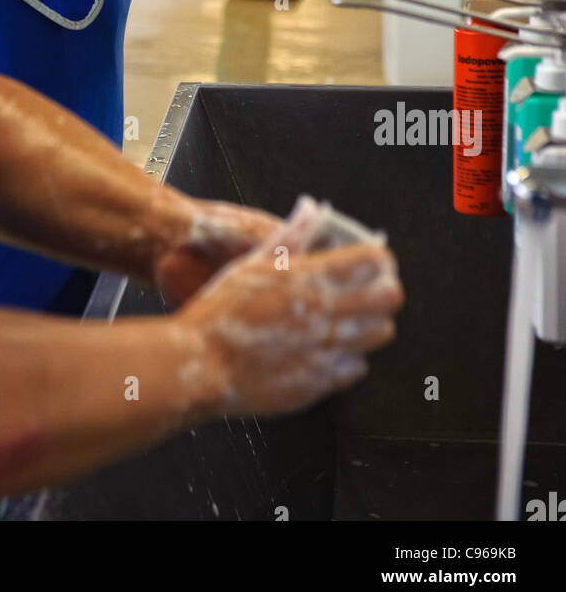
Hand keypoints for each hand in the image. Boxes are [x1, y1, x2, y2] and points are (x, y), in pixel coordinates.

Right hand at [176, 201, 401, 419]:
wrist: (201, 365)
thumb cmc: (221, 311)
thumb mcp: (252, 262)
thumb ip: (290, 236)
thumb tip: (310, 209)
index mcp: (309, 278)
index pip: (374, 260)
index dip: (378, 257)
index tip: (372, 259)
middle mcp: (325, 314)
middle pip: (389, 298)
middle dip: (384, 288)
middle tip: (369, 288)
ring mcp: (326, 351)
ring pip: (381, 333)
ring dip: (372, 322)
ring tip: (351, 318)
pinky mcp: (320, 382)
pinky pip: (357, 367)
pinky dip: (350, 356)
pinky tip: (329, 348)